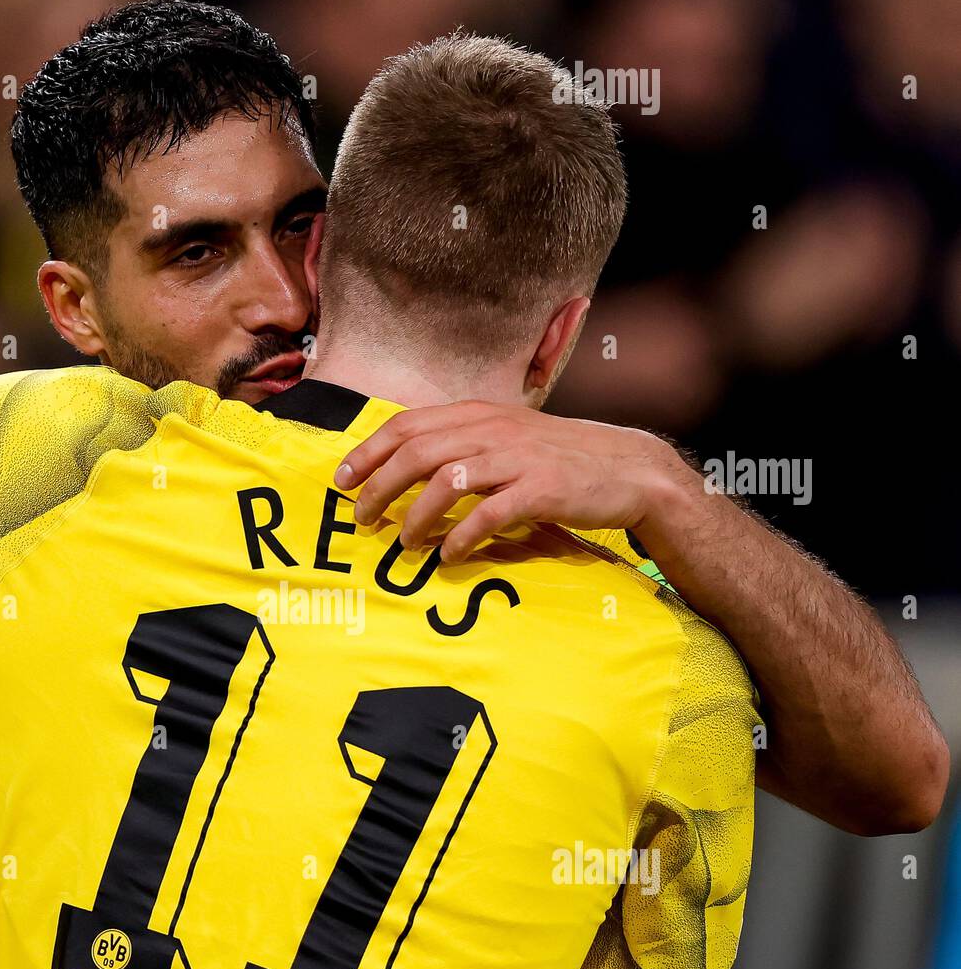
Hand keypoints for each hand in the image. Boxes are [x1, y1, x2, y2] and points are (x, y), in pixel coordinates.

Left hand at [333, 400, 690, 562]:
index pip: (407, 424)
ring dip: (416, 515)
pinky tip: (449, 554)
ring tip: (403, 542)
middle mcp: (492, 429)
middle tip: (361, 518)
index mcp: (478, 414)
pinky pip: (489, 513)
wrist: (628, 468)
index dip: (368, 451)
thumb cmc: (558, 458)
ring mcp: (517, 458)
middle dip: (379, 486)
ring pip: (447, 481)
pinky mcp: (541, 489)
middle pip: (417, 452)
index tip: (342, 479)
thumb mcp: (506, 438)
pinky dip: (462, 536)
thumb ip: (462, 444)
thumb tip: (407, 465)